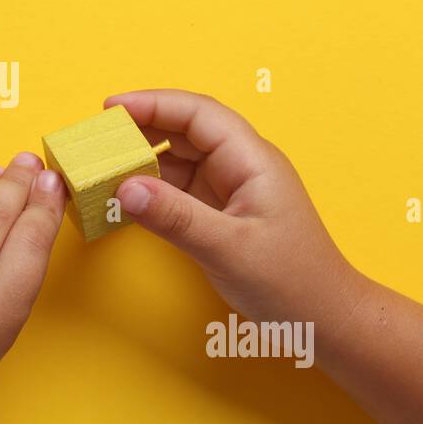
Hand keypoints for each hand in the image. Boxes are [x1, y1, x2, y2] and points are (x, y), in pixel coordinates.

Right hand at [107, 89, 356, 324]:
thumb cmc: (292, 282)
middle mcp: (239, 166)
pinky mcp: (219, 212)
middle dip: (141, 127)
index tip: (111, 108)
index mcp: (251, 160)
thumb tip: (125, 188)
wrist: (325, 320)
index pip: (197, 113)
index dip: (153, 104)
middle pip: (184, 129)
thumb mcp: (228, 250)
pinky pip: (177, 188)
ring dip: (141, 160)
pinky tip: (125, 198)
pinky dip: (150, 189)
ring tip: (102, 167)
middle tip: (98, 138)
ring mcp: (229, 189)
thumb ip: (175, 218)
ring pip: (177, 159)